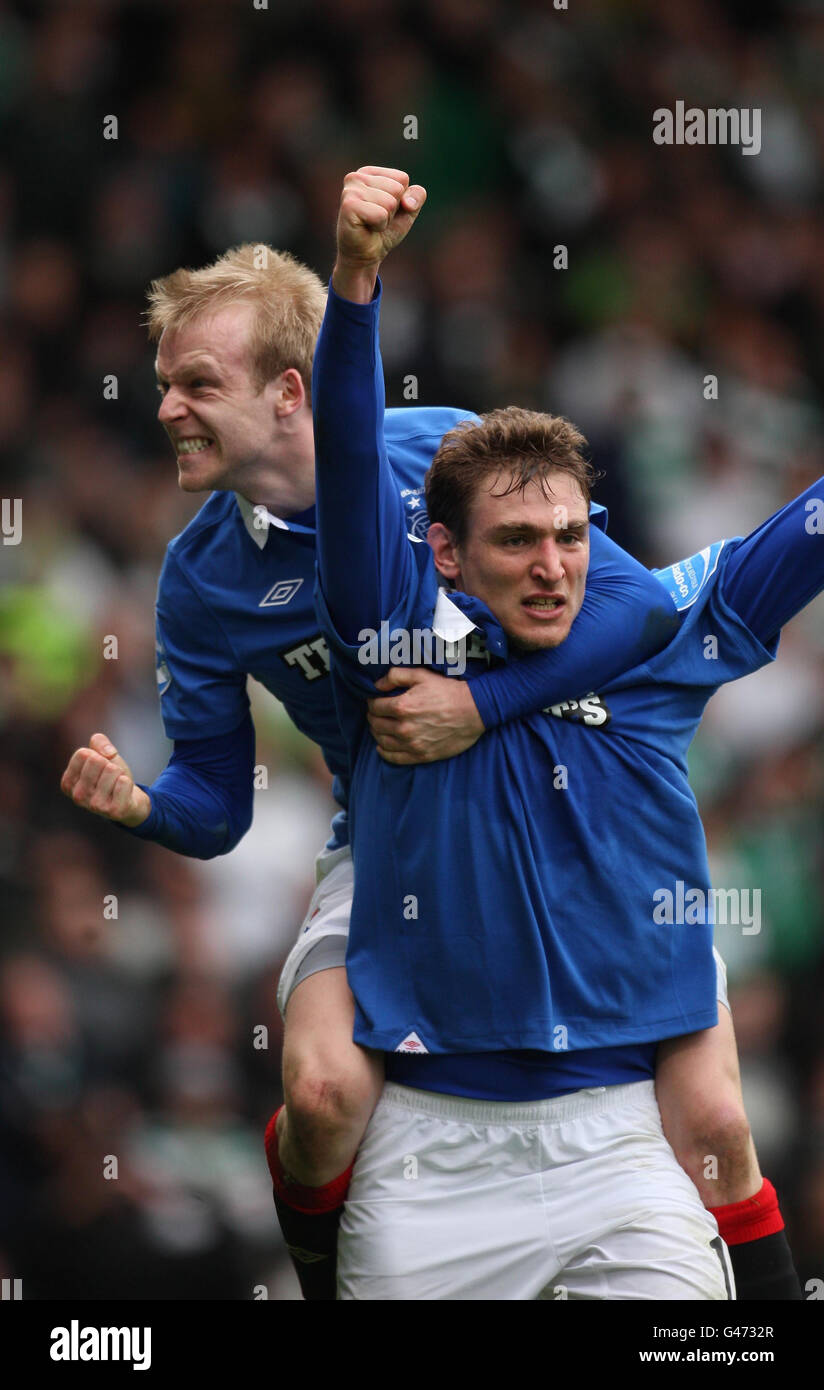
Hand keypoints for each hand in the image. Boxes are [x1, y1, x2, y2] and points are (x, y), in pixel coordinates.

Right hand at [60, 734, 151, 827]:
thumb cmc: (111, 778)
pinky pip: (124, 782)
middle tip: (111, 778)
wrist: (130, 801)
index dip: (97, 756)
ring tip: (117, 786)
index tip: (100, 769)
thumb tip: (107, 752)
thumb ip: (98, 743)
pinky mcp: (113, 811)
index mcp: (68, 783)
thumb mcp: (103, 756)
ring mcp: (94, 806)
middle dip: (109, 764)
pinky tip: (124, 794)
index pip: (82, 753)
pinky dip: (128, 783)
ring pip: (112, 769)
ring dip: (119, 774)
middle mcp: (78, 797)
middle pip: (97, 760)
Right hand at [332, 166, 425, 302]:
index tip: (384, 211)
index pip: (402, 178)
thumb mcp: (407, 210)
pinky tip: (366, 228)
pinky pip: (380, 214)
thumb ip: (417, 196)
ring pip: (390, 202)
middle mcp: (356, 177)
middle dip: (393, 210)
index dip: (401, 200)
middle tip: (377, 220)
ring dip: (385, 219)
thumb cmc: (384, 231)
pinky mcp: (349, 206)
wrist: (365, 256)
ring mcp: (350, 190)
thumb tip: (408, 202)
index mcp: (368, 173)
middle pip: (397, 189)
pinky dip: (379, 226)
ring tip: (371, 224)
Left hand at [367, 667, 484, 764]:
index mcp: (402, 706)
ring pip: (382, 741)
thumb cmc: (448, 691)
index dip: (372, 702)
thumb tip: (377, 685)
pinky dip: (384, 752)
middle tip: (376, 713)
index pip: (375, 707)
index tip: (375, 701)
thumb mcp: (422, 675)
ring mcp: (412, 743)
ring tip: (380, 727)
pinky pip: (395, 758)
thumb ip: (396, 676)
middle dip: (373, 717)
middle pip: (376, 724)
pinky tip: (382, 747)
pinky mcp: (421, 755)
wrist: (473, 710)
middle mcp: (404, 727)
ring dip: (377, 733)